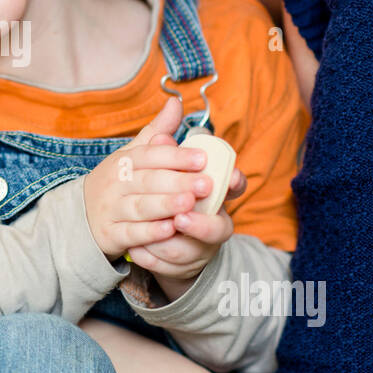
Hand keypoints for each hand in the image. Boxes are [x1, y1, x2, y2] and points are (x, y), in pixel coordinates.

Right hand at [83, 97, 212, 260]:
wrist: (80, 214)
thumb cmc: (117, 181)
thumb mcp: (132, 154)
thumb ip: (157, 130)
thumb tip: (176, 101)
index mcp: (125, 161)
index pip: (150, 155)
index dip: (176, 157)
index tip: (203, 158)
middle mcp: (116, 183)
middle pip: (148, 181)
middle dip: (177, 182)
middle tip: (206, 184)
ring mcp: (112, 209)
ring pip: (140, 207)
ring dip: (165, 205)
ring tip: (189, 204)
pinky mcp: (110, 234)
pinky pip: (131, 234)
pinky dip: (149, 233)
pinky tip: (169, 230)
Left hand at [125, 124, 244, 295]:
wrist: (157, 236)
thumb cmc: (167, 192)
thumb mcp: (164, 165)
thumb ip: (168, 140)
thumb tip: (172, 105)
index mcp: (214, 197)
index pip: (233, 189)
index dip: (233, 184)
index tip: (229, 178)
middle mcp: (213, 224)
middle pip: (218, 228)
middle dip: (199, 223)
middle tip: (180, 216)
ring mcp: (199, 249)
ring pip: (192, 251)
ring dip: (171, 245)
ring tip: (154, 235)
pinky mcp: (182, 268)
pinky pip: (169, 267)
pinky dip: (153, 259)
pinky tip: (138, 250)